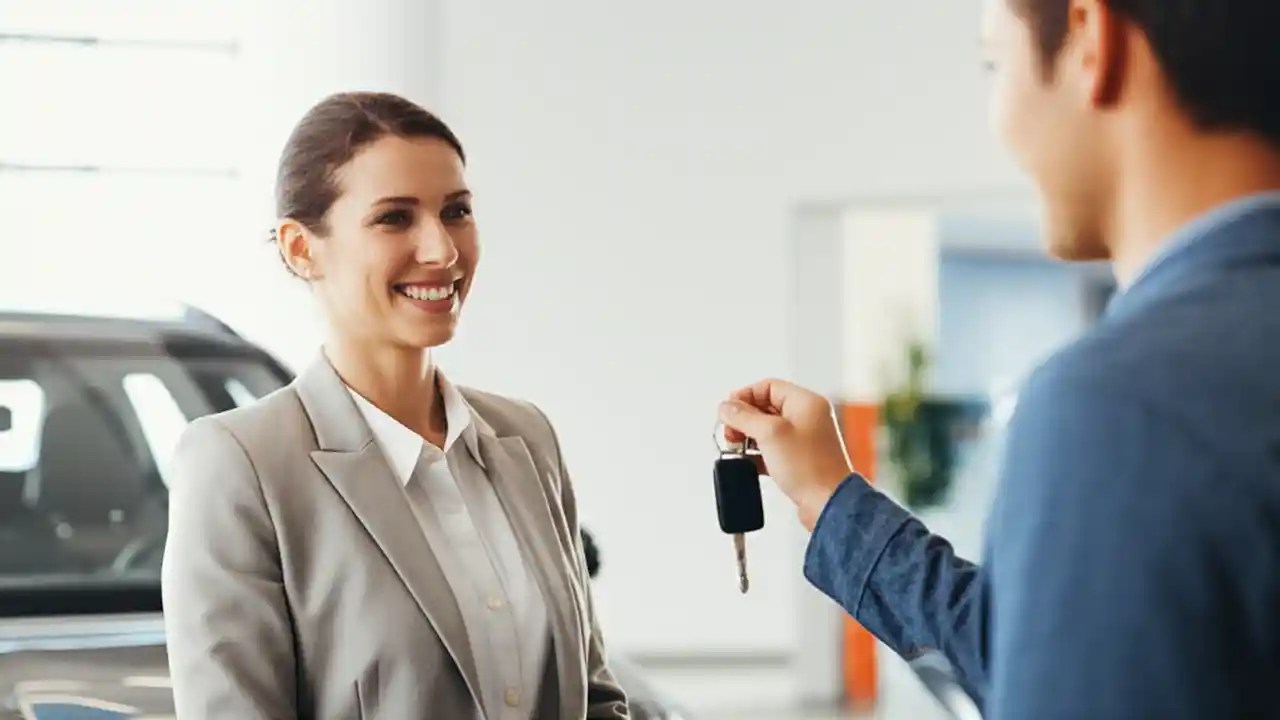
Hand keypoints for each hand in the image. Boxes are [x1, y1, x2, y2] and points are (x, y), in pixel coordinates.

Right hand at [718, 378, 854, 530]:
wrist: (827, 504)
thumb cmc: (810, 468)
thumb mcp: (769, 434)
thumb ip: (744, 417)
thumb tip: (726, 407)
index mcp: (806, 402)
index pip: (768, 386)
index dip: (745, 396)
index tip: (729, 411)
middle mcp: (807, 417)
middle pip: (765, 407)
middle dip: (744, 419)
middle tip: (730, 432)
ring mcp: (804, 440)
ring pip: (767, 430)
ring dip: (748, 437)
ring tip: (736, 449)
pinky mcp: (799, 460)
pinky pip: (772, 449)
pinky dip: (757, 453)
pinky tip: (747, 463)